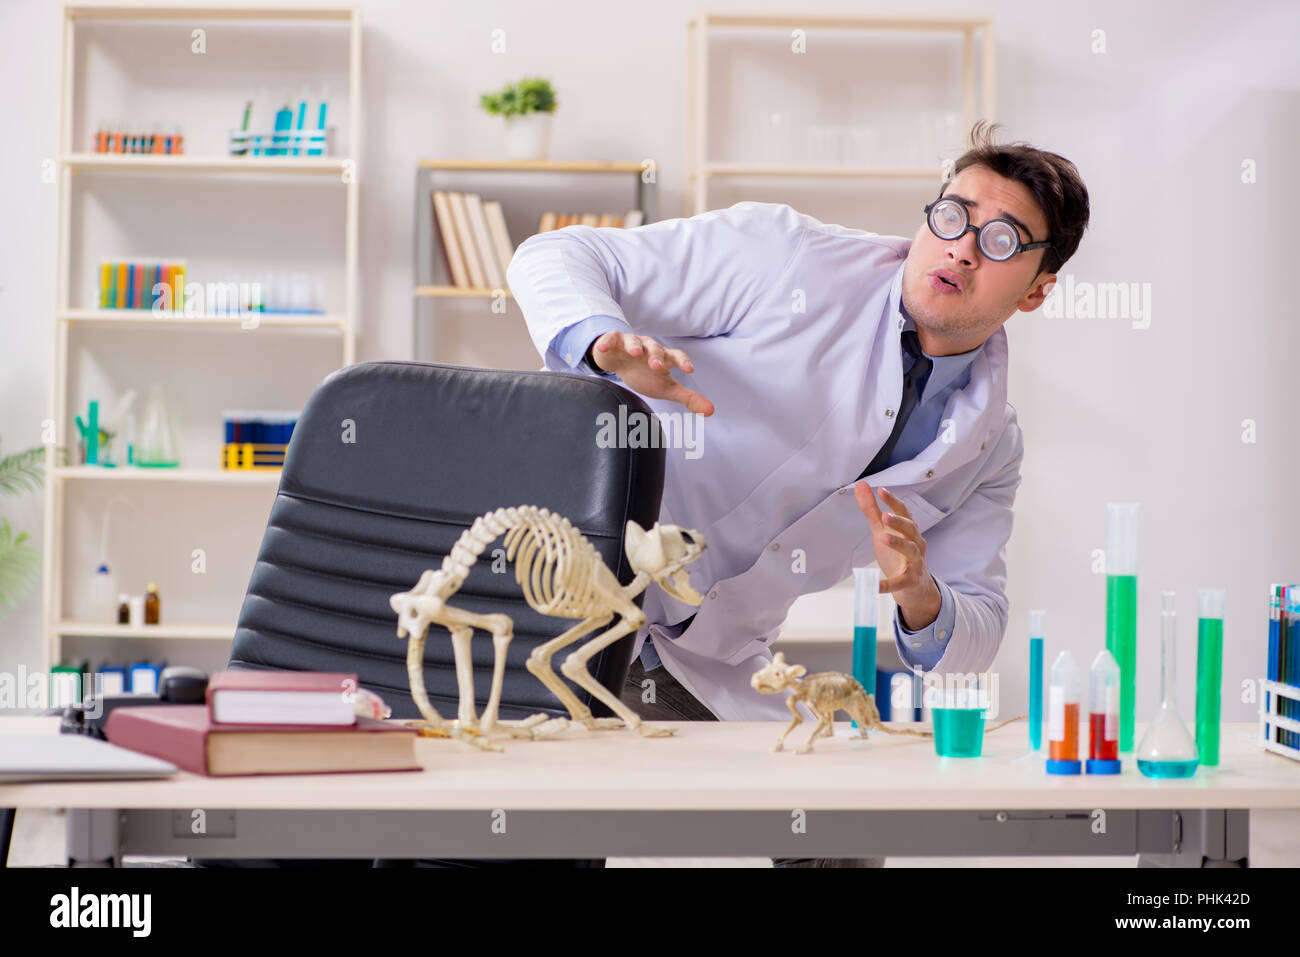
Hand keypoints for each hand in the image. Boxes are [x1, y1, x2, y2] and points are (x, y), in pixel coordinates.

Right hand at [589, 332, 714, 415]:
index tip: (689, 370)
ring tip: (635, 353)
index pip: (676, 356)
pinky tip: (606, 349)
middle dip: (656, 355)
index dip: (683, 361)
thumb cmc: (645, 374)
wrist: (619, 362)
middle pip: (655, 348)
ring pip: (634, 341)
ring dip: (635, 345)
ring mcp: (630, 342)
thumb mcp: (666, 388)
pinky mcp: (613, 341)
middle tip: (657, 366)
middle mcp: (648, 347)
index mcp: (663, 357)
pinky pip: (611, 339)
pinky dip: (608, 343)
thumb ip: (688, 398)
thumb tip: (711, 411)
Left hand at [854, 480, 941, 629]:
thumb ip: (872, 510)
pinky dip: (888, 584)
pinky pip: (900, 582)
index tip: (881, 490)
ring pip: (910, 551)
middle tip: (885, 515)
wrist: (914, 588)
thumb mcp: (883, 531)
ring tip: (884, 538)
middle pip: (911, 529)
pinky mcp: (910, 581)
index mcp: (909, 530)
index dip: (893, 501)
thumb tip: (861, 485)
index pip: (903, 512)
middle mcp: (916, 544)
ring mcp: (915, 563)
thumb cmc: (897, 556)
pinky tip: (875, 585)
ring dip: (898, 544)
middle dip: (899, 522)